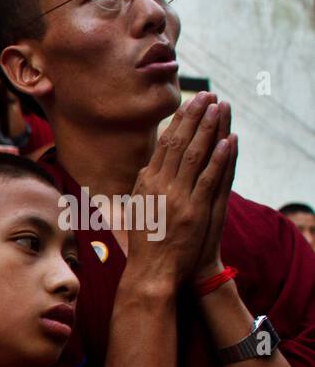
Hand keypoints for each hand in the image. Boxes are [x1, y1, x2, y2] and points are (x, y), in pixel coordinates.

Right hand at [125, 92, 232, 290]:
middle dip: (194, 117)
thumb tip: (147, 168)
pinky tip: (228, 141)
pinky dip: (219, 159)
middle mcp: (159, 186)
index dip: (178, 122)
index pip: (163, 145)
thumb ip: (143, 187)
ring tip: (220, 108)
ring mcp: (176, 197)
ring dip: (209, 129)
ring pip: (194, 155)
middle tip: (207, 95)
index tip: (190, 104)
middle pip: (179, 143)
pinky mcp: (194, 210)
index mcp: (145, 183)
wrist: (150, 271)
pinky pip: (208, 179)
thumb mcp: (138, 209)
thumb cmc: (145, 243)